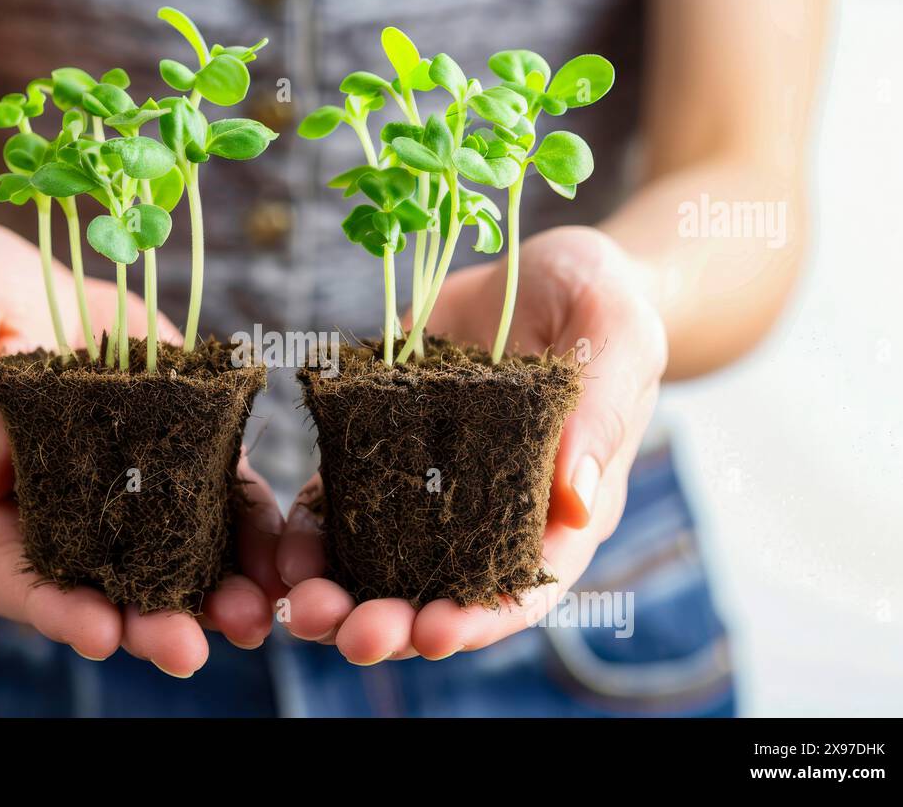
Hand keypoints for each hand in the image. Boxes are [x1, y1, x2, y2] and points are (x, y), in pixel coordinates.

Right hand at [0, 220, 284, 676]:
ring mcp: (114, 483)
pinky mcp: (170, 445)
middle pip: (92, 584)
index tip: (97, 632)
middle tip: (186, 650)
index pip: (7, 570)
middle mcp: (47, 509)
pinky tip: (276, 556)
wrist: (11, 277)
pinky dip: (243, 527)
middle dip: (142, 621)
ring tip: (250, 618)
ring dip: (207, 592)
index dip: (52, 606)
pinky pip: (210, 493)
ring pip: (161, 554)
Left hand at [277, 226, 666, 662]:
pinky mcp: (384, 447)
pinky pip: (341, 501)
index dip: (481, 619)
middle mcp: (490, 513)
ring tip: (299, 604)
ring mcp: (432, 486)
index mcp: (559, 509)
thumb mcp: (619, 337)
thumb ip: (601, 413)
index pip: (523, 586)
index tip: (436, 633)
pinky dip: (312, 529)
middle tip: (348, 632)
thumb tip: (578, 501)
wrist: (542, 270)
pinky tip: (283, 544)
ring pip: (380, 561)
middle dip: (393, 621)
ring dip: (339, 590)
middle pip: (440, 590)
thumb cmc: (602, 302)